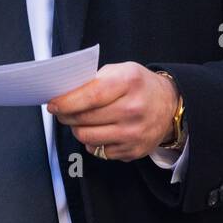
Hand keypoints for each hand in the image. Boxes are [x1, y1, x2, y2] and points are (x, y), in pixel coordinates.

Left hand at [45, 62, 178, 161]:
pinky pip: (99, 151)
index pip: (89, 97)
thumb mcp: (121, 70)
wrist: (170, 105)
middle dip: (66, 116)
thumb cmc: (140, 86)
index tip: (53, 104)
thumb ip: (95, 80)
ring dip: (77, 129)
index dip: (66, 102)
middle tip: (61, 111)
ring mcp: (134, 133)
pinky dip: (93, 142)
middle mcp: (133, 109)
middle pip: (85, 119)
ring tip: (79, 121)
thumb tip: (65, 94)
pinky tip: (99, 131)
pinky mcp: (133, 151)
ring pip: (87, 138)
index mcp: (129, 83)